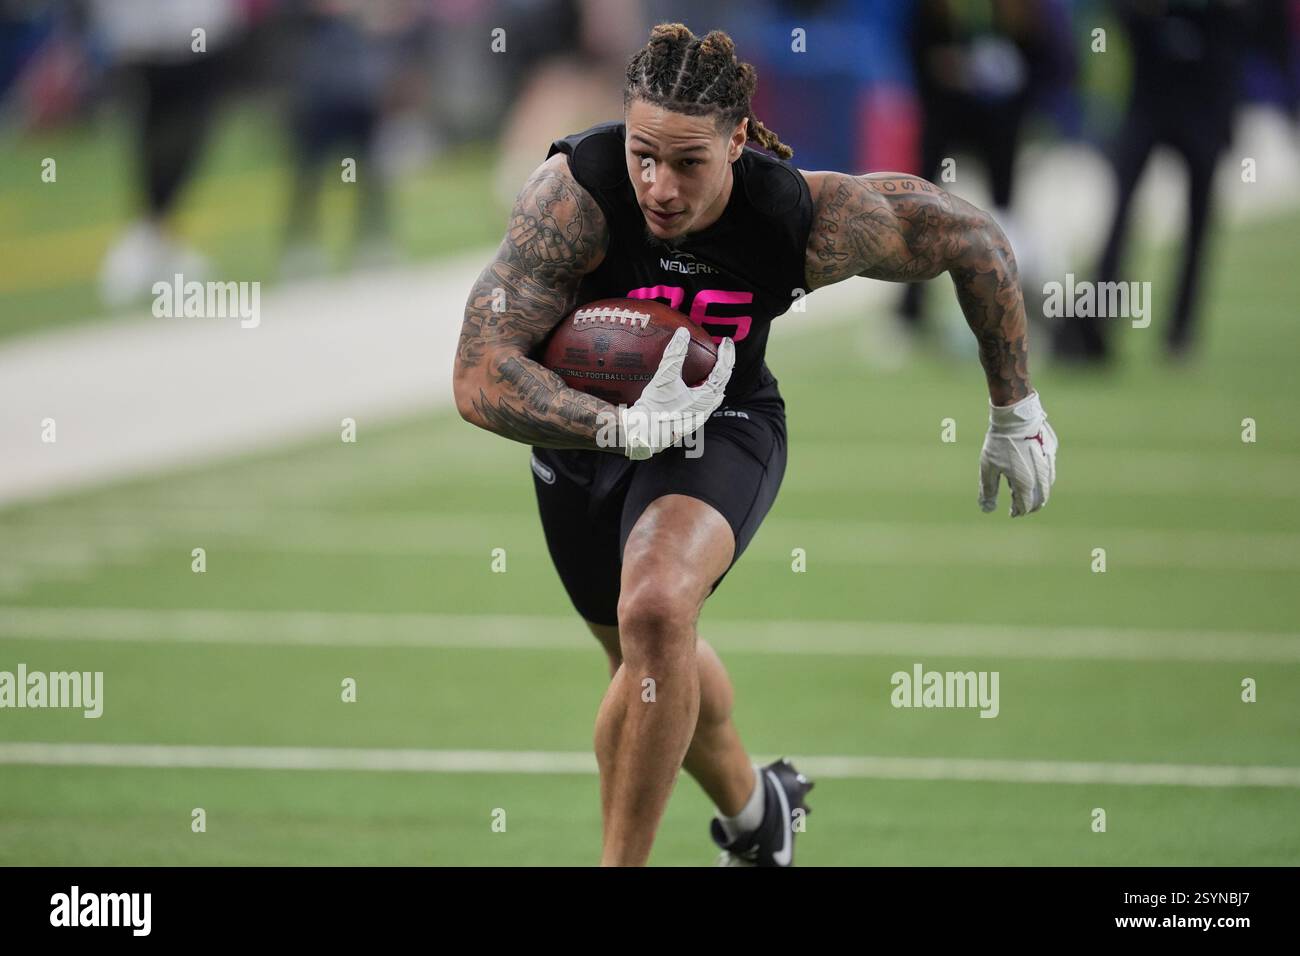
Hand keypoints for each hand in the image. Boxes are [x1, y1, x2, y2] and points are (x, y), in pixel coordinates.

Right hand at [619, 327, 734, 459]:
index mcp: (705, 399)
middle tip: (722, 350)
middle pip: (722, 383)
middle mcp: (706, 409)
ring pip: (714, 394)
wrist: (641, 434)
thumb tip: (683, 332)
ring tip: (713, 366)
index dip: (727, 354)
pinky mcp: (689, 421)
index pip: (723, 372)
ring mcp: (698, 417)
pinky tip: (696, 386)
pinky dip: (705, 389)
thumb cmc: (654, 408)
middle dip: (724, 365)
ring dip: (715, 378)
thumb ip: (674, 354)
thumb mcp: (664, 378)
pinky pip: (704, 401)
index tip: (726, 341)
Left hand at [978, 390, 1057, 516]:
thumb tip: (987, 510)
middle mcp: (1041, 476)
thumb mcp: (988, 468)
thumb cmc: (999, 443)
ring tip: (1025, 491)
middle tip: (1019, 505)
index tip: (1011, 512)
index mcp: (1025, 483)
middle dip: (1030, 506)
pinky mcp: (1052, 450)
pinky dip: (1042, 478)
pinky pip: (1050, 470)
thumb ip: (988, 490)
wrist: (1016, 416)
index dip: (1017, 512)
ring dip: (1037, 493)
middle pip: (1040, 500)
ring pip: (1047, 486)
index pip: (1025, 506)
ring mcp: (1049, 462)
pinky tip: (1033, 473)